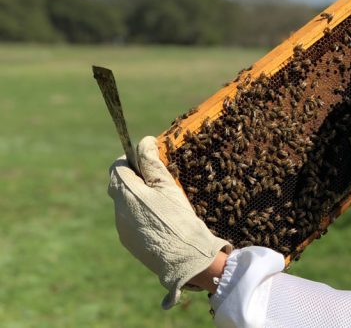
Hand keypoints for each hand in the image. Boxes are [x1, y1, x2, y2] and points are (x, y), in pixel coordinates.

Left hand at [108, 136, 231, 308]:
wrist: (184, 258)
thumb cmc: (178, 218)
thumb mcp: (167, 185)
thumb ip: (152, 162)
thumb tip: (143, 141)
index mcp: (126, 193)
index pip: (117, 167)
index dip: (131, 160)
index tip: (148, 162)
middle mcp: (118, 210)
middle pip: (120, 186)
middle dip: (136, 180)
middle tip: (158, 182)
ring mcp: (122, 228)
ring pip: (126, 205)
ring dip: (139, 200)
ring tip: (164, 205)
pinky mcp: (128, 242)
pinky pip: (131, 222)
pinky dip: (142, 217)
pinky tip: (162, 222)